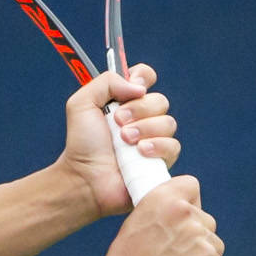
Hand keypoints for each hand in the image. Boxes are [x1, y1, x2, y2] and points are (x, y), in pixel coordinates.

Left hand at [60, 63, 177, 212]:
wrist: (85, 178)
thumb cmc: (82, 144)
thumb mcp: (82, 104)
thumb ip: (106, 81)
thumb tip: (139, 87)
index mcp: (124, 100)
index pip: (146, 77)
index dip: (144, 77)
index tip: (134, 87)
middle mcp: (142, 118)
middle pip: (160, 100)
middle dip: (139, 109)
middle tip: (118, 122)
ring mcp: (153, 139)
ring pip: (168, 123)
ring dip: (145, 129)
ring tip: (125, 141)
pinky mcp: (160, 161)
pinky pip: (173, 146)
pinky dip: (157, 147)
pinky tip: (139, 153)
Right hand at [110, 174, 226, 255]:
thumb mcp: (136, 221)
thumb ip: (161, 212)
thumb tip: (178, 217)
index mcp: (165, 199)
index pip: (191, 186)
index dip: (188, 203)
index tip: (180, 219)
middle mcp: (187, 215)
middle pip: (206, 221)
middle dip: (196, 236)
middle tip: (175, 253)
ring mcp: (202, 241)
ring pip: (215, 245)